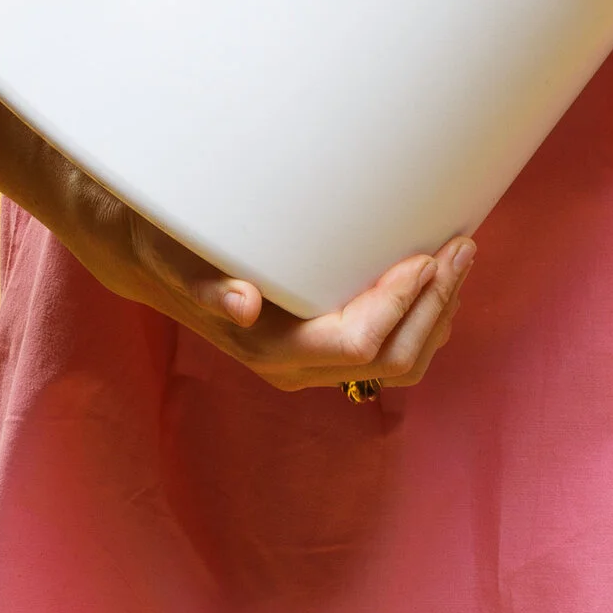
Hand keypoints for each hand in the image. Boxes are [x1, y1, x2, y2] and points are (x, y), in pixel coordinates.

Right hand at [46, 153, 475, 392]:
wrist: (149, 262)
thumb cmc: (170, 249)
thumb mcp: (178, 257)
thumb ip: (206, 283)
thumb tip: (241, 303)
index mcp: (271, 349)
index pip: (360, 346)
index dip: (403, 305)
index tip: (427, 254)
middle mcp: (297, 366)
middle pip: (395, 360)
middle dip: (436, 305)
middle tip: (462, 246)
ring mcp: (316, 361)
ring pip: (403, 360)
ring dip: (438, 310)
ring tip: (459, 254)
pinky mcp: (328, 345)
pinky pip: (394, 348)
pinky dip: (424, 314)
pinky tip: (434, 275)